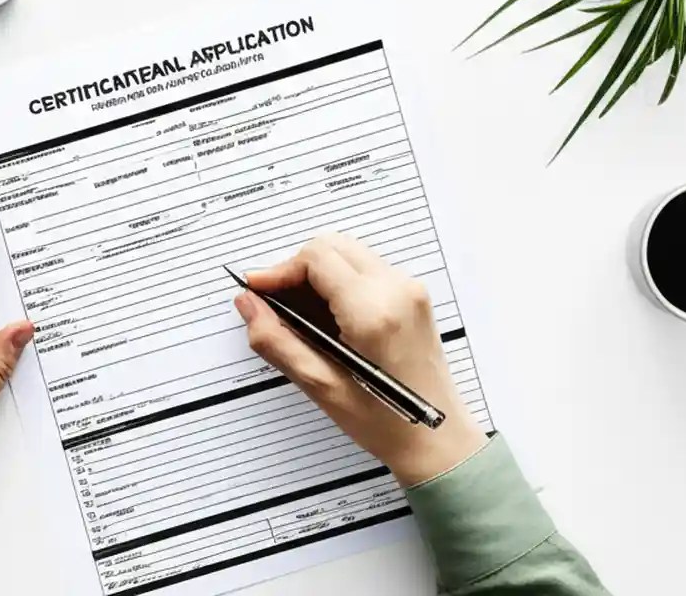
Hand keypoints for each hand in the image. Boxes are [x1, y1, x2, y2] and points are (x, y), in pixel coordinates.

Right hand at [233, 233, 485, 486]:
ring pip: (349, 253)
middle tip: (275, 302)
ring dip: (318, 273)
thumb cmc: (387, 422)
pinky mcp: (414, 296)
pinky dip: (340, 280)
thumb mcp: (320, 386)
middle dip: (297, 269)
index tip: (258, 290)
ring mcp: (410, 290)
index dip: (279, 270)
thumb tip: (249, 306)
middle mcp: (396, 290)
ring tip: (301, 313)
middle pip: (332, 247)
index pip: (316, 258)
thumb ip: (277, 341)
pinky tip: (329, 316)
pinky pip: (366, 268)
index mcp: (373, 311)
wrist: (437, 438)